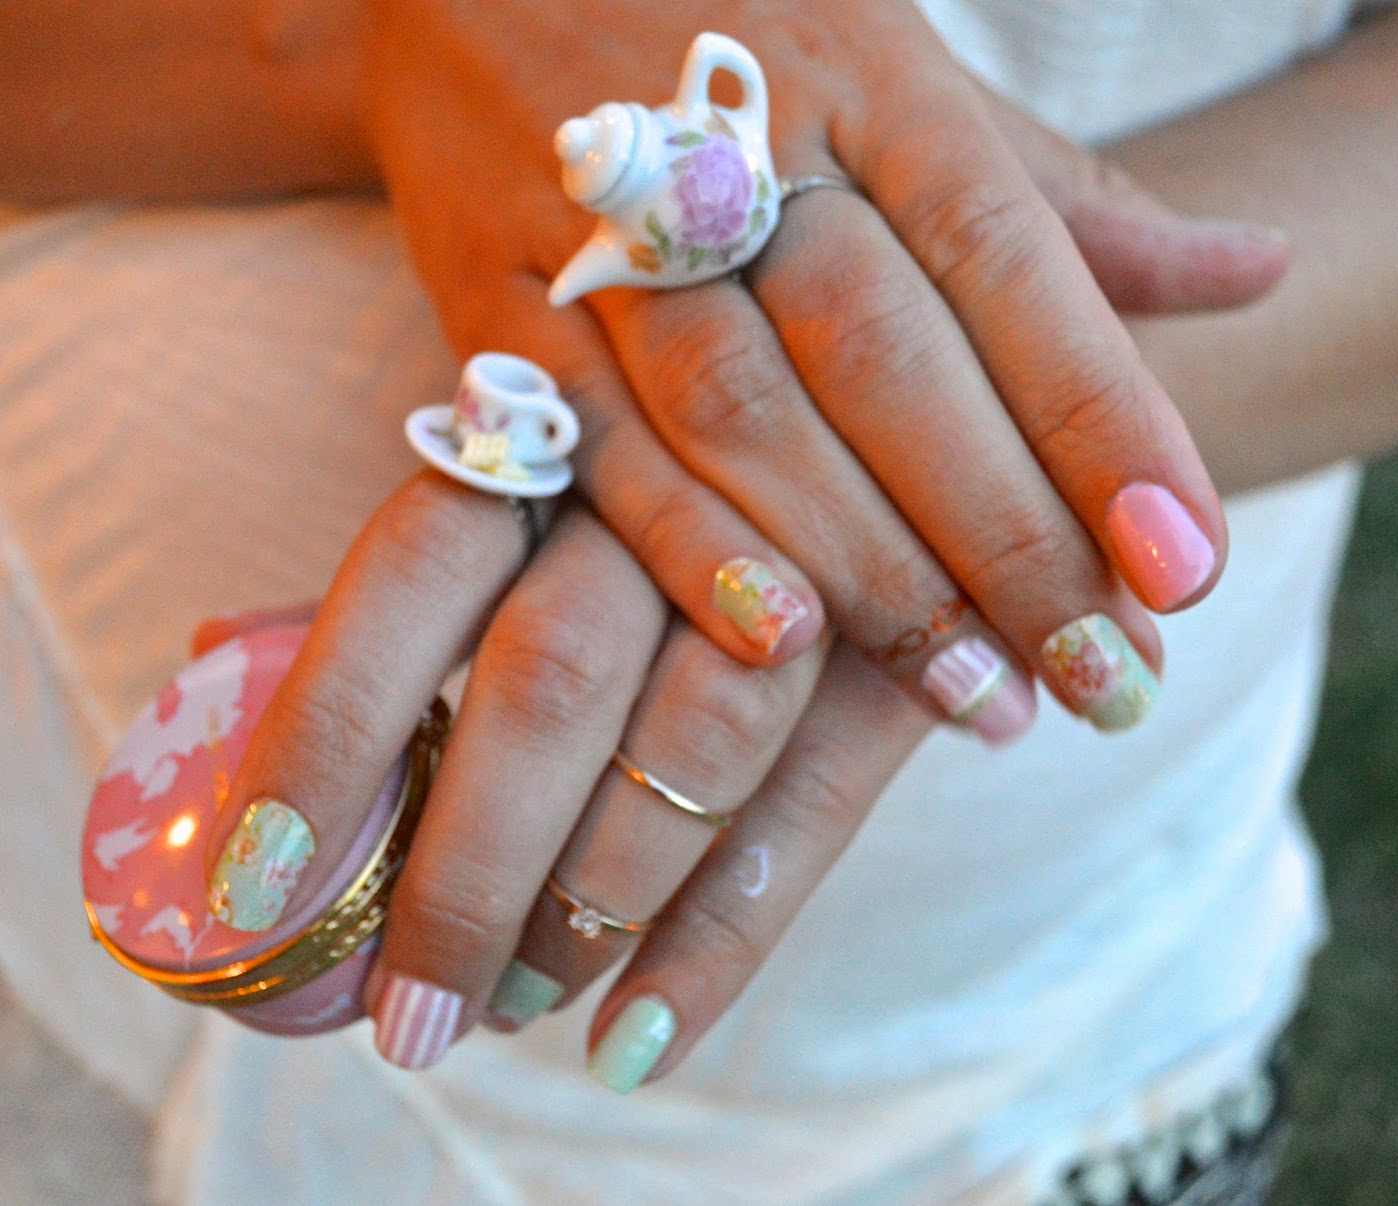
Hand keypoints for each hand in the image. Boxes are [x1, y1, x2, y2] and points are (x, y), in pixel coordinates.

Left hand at [200, 471, 930, 1084]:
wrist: (855, 380)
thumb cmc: (641, 454)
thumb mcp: (521, 469)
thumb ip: (404, 567)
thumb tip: (216, 656)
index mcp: (548, 430)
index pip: (412, 573)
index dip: (329, 732)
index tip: (256, 890)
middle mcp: (668, 481)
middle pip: (554, 683)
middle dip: (469, 871)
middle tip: (403, 1013)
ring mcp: (798, 559)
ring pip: (695, 746)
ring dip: (593, 905)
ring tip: (512, 1002)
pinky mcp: (891, 652)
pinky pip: (810, 810)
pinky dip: (717, 945)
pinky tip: (632, 1042)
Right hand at [361, 0, 1288, 736]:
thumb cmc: (753, 47)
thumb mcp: (921, 87)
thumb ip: (1072, 205)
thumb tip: (1262, 267)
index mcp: (877, 85)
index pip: (1013, 264)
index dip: (1104, 423)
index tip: (1188, 569)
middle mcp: (746, 152)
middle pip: (889, 365)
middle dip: (1005, 540)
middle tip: (1104, 683)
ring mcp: (608, 230)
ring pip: (749, 419)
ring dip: (868, 574)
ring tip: (982, 701)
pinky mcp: (499, 303)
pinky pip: (595, 444)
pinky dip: (686, 549)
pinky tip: (783, 650)